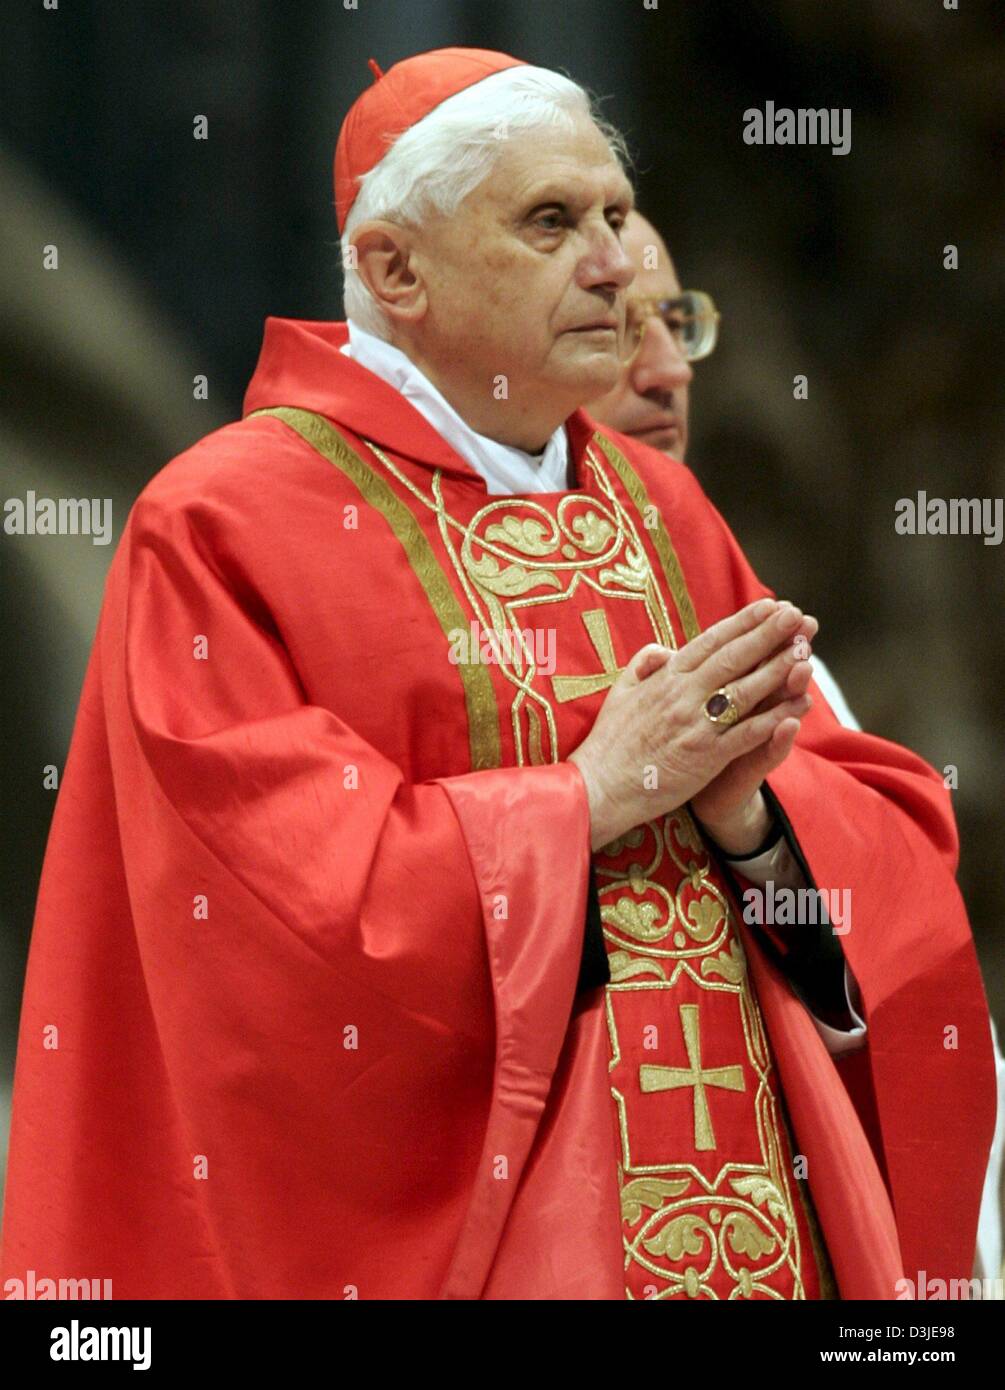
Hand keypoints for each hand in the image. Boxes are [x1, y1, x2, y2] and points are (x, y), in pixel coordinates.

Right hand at [568, 598, 815, 850]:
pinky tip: (797, 706)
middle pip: (733, 658)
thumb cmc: (610, 742)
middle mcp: (682, 695)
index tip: (770, 606)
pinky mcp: (706, 756)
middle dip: (769, 635)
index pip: (710, 642)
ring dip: (779, 670)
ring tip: (806, 651)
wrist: (600, 787)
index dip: (743, 622)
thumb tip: (667, 649)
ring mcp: (696, 725)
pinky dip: (774, 718)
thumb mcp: (621, 692)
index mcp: (665, 678)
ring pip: (745, 691)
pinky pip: (747, 733)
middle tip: (798, 616)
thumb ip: (645, 665)